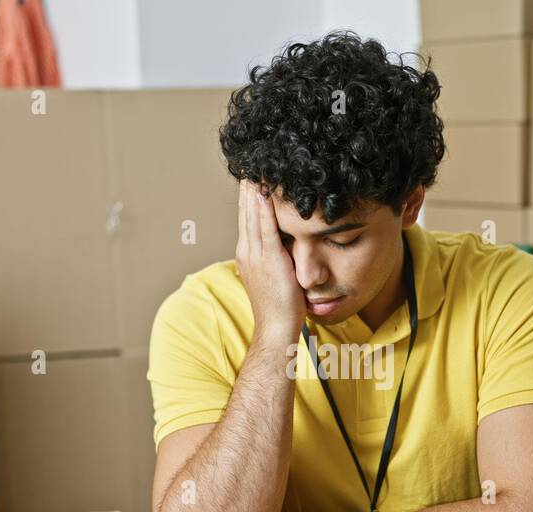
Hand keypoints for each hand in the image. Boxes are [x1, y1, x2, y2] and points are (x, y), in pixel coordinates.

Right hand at [236, 180, 304, 338]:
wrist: (276, 329)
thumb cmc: (280, 307)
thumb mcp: (275, 276)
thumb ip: (276, 257)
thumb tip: (286, 241)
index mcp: (248, 254)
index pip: (247, 217)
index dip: (250, 196)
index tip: (254, 175)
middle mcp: (247, 251)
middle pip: (246, 211)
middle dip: (249, 187)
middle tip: (253, 162)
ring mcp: (255, 256)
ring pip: (252, 216)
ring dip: (254, 191)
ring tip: (257, 168)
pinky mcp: (269, 260)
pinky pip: (265, 229)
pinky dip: (263, 209)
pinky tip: (264, 192)